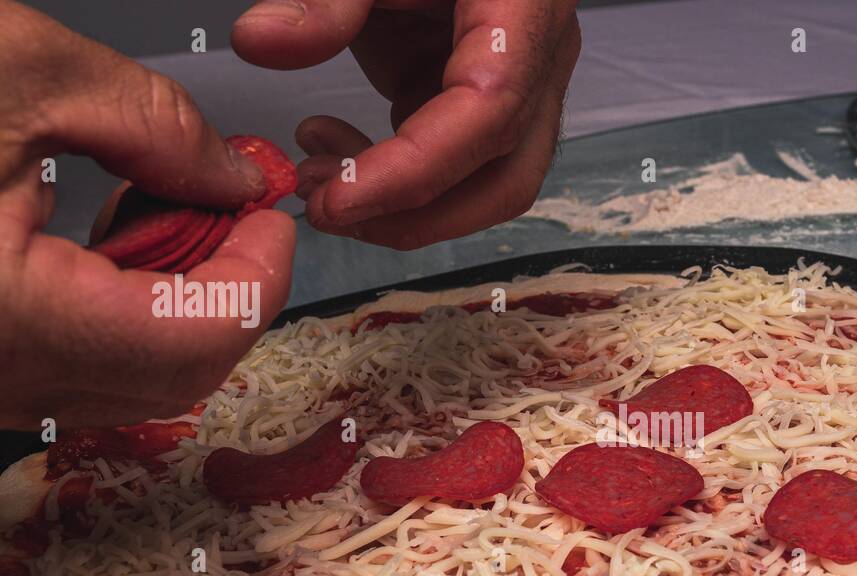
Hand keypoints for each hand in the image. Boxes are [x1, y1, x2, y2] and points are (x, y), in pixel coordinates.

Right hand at [0, 2, 295, 429]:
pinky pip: (69, 370)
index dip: (264, 271)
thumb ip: (148, 124)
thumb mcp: (9, 69)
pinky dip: (111, 312)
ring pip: (128, 380)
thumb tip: (231, 172)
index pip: (205, 336)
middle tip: (216, 203)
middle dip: (224, 285)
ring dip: (171, 301)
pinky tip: (88, 236)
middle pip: (179, 372)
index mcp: (10, 316)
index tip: (273, 210)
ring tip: (146, 208)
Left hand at [233, 0, 580, 249]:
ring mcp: (516, 88)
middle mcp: (538, 61)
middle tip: (325, 208)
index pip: (487, 116)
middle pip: (504, 180)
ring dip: (404, 208)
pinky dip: (393, 180)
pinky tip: (333, 152)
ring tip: (319, 180)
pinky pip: (450, 168)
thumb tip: (258, 43)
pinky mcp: (478, 101)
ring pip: (484, 187)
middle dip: (415, 216)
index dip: (415, 170)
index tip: (336, 198)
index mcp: (526, 10)